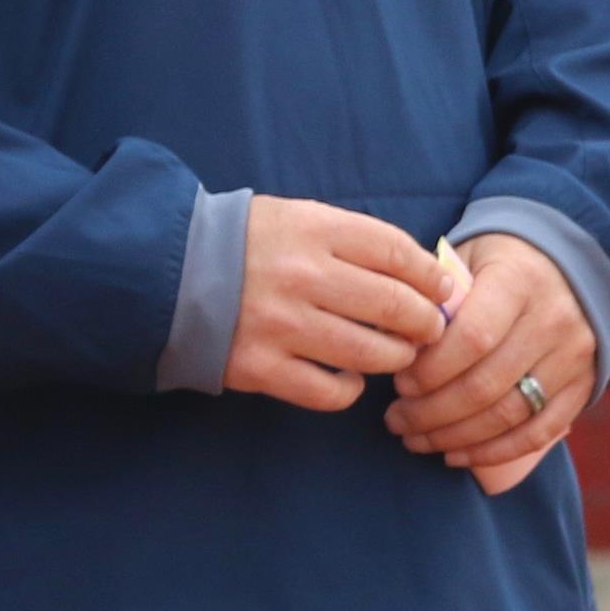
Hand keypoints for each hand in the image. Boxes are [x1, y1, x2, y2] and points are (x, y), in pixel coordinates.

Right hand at [225, 197, 450, 412]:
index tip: (443, 290)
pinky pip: (330, 392)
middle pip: (395, 306)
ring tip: (396, 354)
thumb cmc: (244, 242)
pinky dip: (350, 388)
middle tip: (430, 329)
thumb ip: (352, 241)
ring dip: (397, 357)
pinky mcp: (261, 367)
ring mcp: (281, 325)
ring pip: (371, 354)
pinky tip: (348, 377)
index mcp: (311, 229)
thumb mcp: (295, 218)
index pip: (395, 252)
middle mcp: (301, 276)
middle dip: (427, 322)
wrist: (166, 269)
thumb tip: (421, 276)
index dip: (430, 275)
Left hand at [386, 232, 594, 477]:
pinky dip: (494, 451)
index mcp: (518, 281)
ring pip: (509, 415)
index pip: (472, 337)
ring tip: (415, 439)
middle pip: (486, 384)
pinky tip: (455, 454)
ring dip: (455, 436)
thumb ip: (433, 295)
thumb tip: (393, 341)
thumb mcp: (466, 257)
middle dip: (432, 412)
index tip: (399, 381)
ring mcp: (573, 359)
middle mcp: (552, 321)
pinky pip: (538, 433)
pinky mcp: (583, 388)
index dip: (431, 368)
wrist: (571, 266)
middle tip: (395, 420)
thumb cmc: (499, 263)